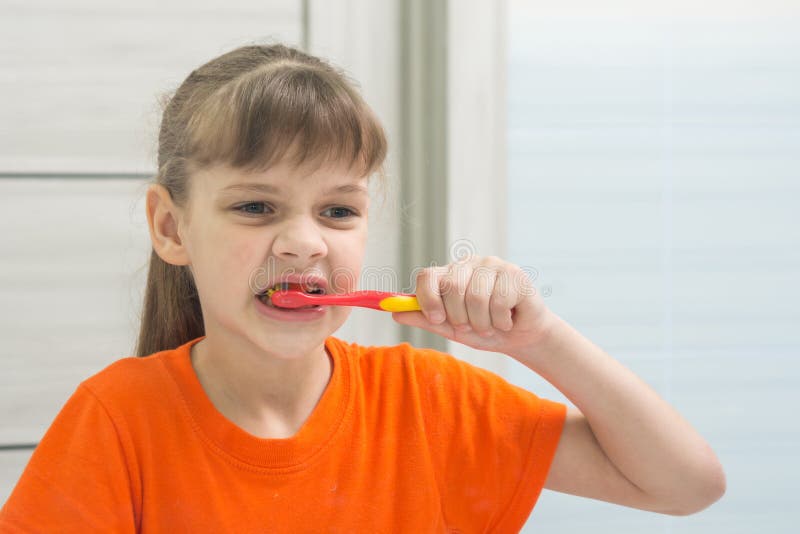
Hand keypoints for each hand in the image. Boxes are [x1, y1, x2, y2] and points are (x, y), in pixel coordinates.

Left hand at [391, 256, 553, 354]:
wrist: (520, 337)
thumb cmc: (484, 330)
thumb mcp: (450, 328)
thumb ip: (425, 319)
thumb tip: (394, 313)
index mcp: (450, 274)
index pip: (428, 275)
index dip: (428, 299)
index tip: (436, 319)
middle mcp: (469, 265)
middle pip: (451, 287)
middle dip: (460, 318)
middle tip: (472, 326)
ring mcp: (492, 266)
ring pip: (475, 297)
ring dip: (482, 323)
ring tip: (490, 325)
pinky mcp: (514, 273)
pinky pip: (499, 301)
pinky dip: (501, 321)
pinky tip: (507, 320)